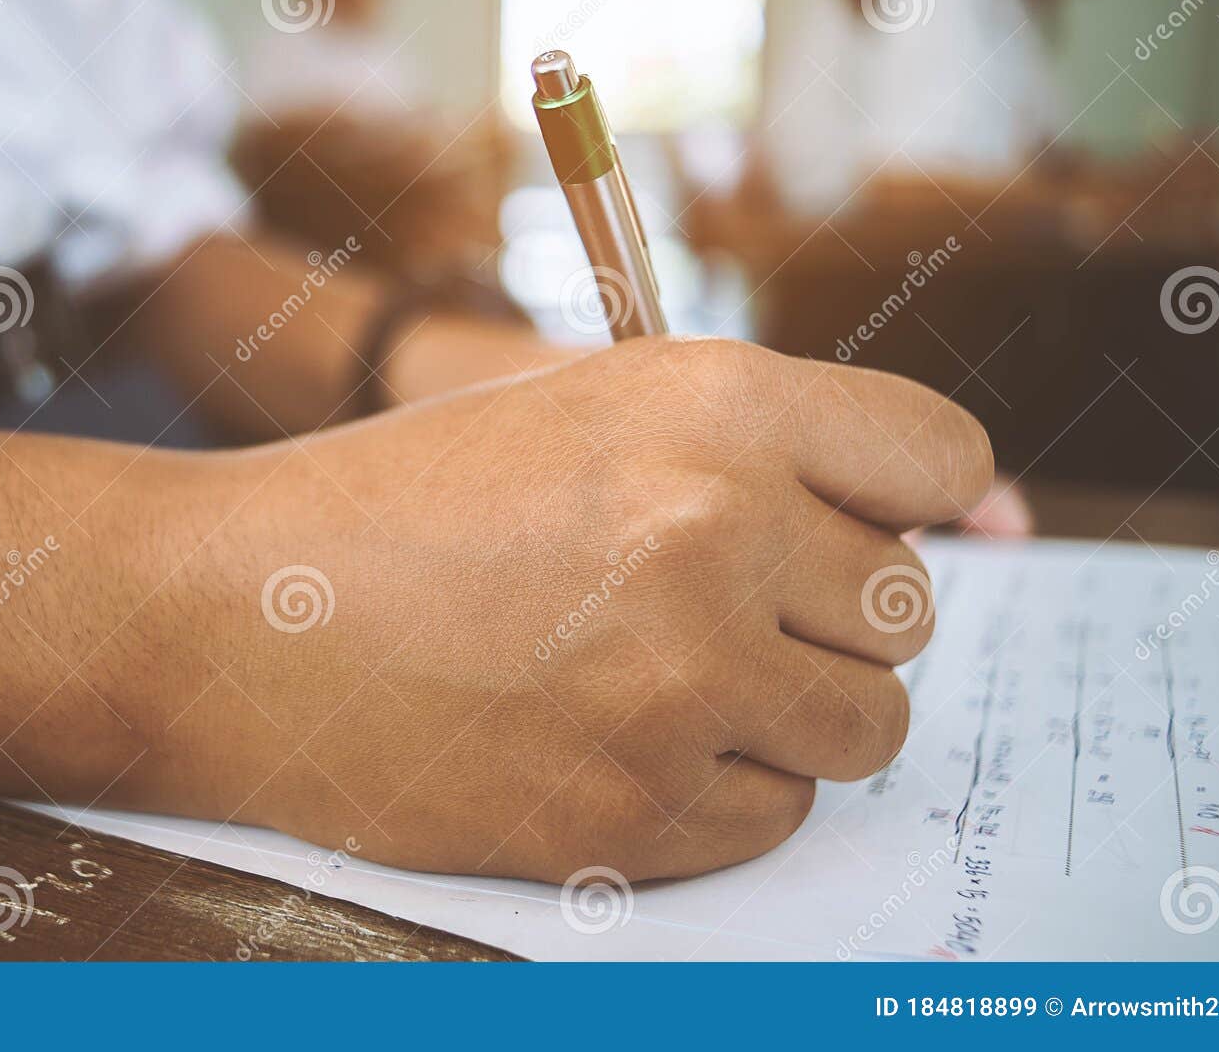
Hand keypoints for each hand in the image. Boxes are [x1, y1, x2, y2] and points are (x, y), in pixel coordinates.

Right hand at [153, 337, 992, 882]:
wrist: (239, 616)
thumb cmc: (409, 501)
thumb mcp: (592, 413)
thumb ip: (772, 452)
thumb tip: (979, 520)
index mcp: (709, 405)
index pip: (937, 460)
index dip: (905, 498)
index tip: (855, 526)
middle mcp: (712, 537)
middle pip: (911, 611)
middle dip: (830, 614)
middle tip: (715, 608)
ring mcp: (676, 687)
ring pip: (866, 726)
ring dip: (791, 709)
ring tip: (670, 677)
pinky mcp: (635, 810)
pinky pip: (779, 814)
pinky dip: (722, 787)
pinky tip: (616, 738)